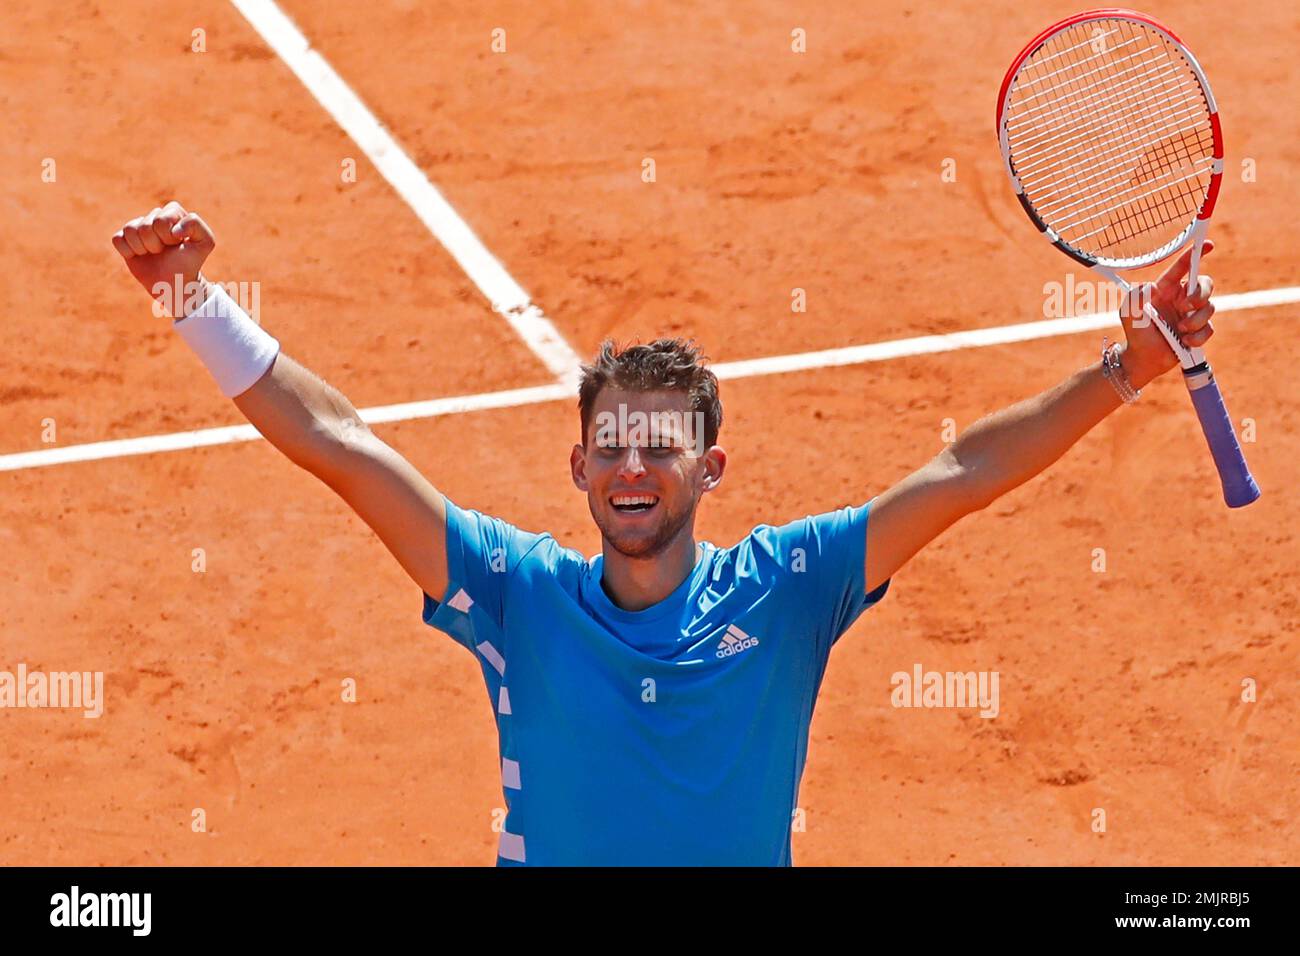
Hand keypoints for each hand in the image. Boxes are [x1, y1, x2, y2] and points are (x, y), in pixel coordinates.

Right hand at [111, 202, 214, 317]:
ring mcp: (138, 226)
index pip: (161, 219)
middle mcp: (155, 215)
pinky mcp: (124, 238)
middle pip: (145, 226)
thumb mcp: (205, 243)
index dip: (167, 236)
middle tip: (164, 251)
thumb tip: (172, 228)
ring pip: (130, 231)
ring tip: (154, 253)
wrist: (175, 282)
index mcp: (173, 212)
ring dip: (143, 249)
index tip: (177, 244)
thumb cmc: (190, 262)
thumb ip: (196, 225)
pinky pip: (117, 239)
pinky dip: (128, 252)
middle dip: (155, 244)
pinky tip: (139, 256)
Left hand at [1118, 240, 1215, 388]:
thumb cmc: (1135, 332)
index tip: (1207, 245)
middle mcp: (1182, 298)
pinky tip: (1184, 342)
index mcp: (1167, 288)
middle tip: (1184, 308)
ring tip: (1180, 331)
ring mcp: (1192, 314)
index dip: (1194, 254)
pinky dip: (1197, 337)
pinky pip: (1209, 329)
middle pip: (1206, 284)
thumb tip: (1150, 286)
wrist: (1143, 358)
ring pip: (1209, 308)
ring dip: (1195, 321)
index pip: (1183, 267)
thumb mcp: (1128, 313)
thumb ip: (1135, 297)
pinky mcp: (1199, 330)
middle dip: (1199, 295)